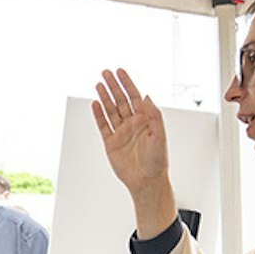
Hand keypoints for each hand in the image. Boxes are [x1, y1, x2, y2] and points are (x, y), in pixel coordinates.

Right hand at [92, 68, 174, 231]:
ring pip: (111, 110)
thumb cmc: (157, 161)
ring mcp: (121, 132)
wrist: (147, 181)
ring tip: (98, 84)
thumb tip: (147, 96)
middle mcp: (132, 124)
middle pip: (121, 100)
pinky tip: (95, 104)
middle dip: (113, 86)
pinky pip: (103, 125)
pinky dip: (98, 115)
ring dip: (104, 97)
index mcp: (145, 120)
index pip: (134, 97)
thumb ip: (154, 115)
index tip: (120, 72)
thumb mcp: (160, 135)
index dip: (127, 83)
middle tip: (105, 73)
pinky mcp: (111, 143)